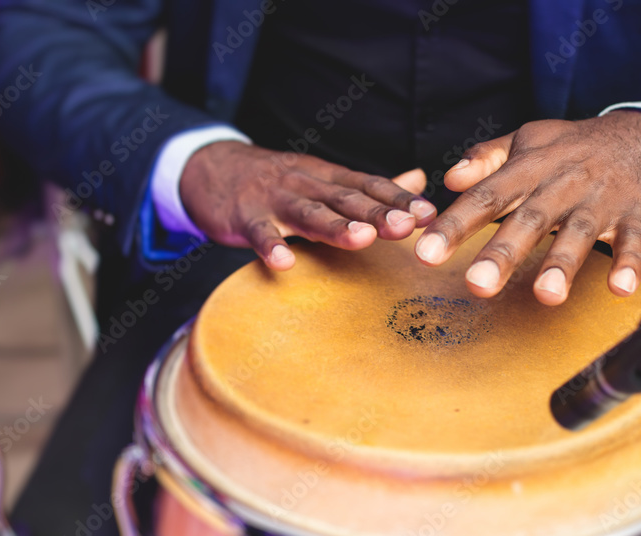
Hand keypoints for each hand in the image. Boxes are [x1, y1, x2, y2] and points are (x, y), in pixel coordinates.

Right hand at [179, 142, 436, 268]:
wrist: (212, 168)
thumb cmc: (278, 182)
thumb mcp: (324, 179)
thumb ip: (369, 186)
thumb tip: (418, 178)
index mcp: (329, 178)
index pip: (370, 185)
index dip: (399, 199)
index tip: (429, 215)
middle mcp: (307, 184)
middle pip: (346, 199)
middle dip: (378, 212)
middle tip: (406, 226)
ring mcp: (275, 199)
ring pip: (309, 213)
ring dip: (335, 226)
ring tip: (361, 240)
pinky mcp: (244, 216)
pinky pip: (258, 232)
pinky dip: (271, 246)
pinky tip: (284, 263)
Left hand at [413, 111, 640, 304]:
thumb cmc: (572, 148)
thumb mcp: (527, 141)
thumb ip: (486, 159)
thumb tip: (448, 179)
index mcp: (529, 168)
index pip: (485, 196)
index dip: (454, 225)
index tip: (426, 255)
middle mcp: (562, 184)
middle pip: (529, 220)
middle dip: (502, 253)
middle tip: (477, 285)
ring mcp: (601, 200)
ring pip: (579, 233)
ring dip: (563, 264)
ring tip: (547, 296)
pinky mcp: (635, 216)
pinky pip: (632, 241)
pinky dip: (629, 264)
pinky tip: (620, 289)